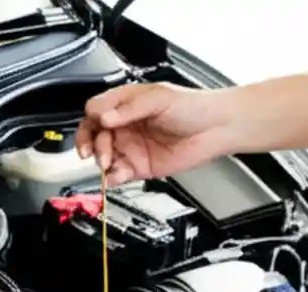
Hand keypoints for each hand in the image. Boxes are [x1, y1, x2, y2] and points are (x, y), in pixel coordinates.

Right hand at [76, 82, 236, 185]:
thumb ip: (130, 109)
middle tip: (95, 151)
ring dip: (100, 160)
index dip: (92, 118)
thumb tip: (105, 118)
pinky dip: (110, 177)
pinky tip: (114, 175)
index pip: (95, 110)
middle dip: (90, 143)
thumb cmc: (194, 107)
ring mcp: (130, 146)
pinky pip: (116, 174)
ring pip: (101, 155)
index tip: (99, 123)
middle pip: (93, 134)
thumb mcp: (159, 98)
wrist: (217, 129)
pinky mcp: (138, 166)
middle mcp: (124, 125)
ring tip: (107, 163)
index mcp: (125, 104)